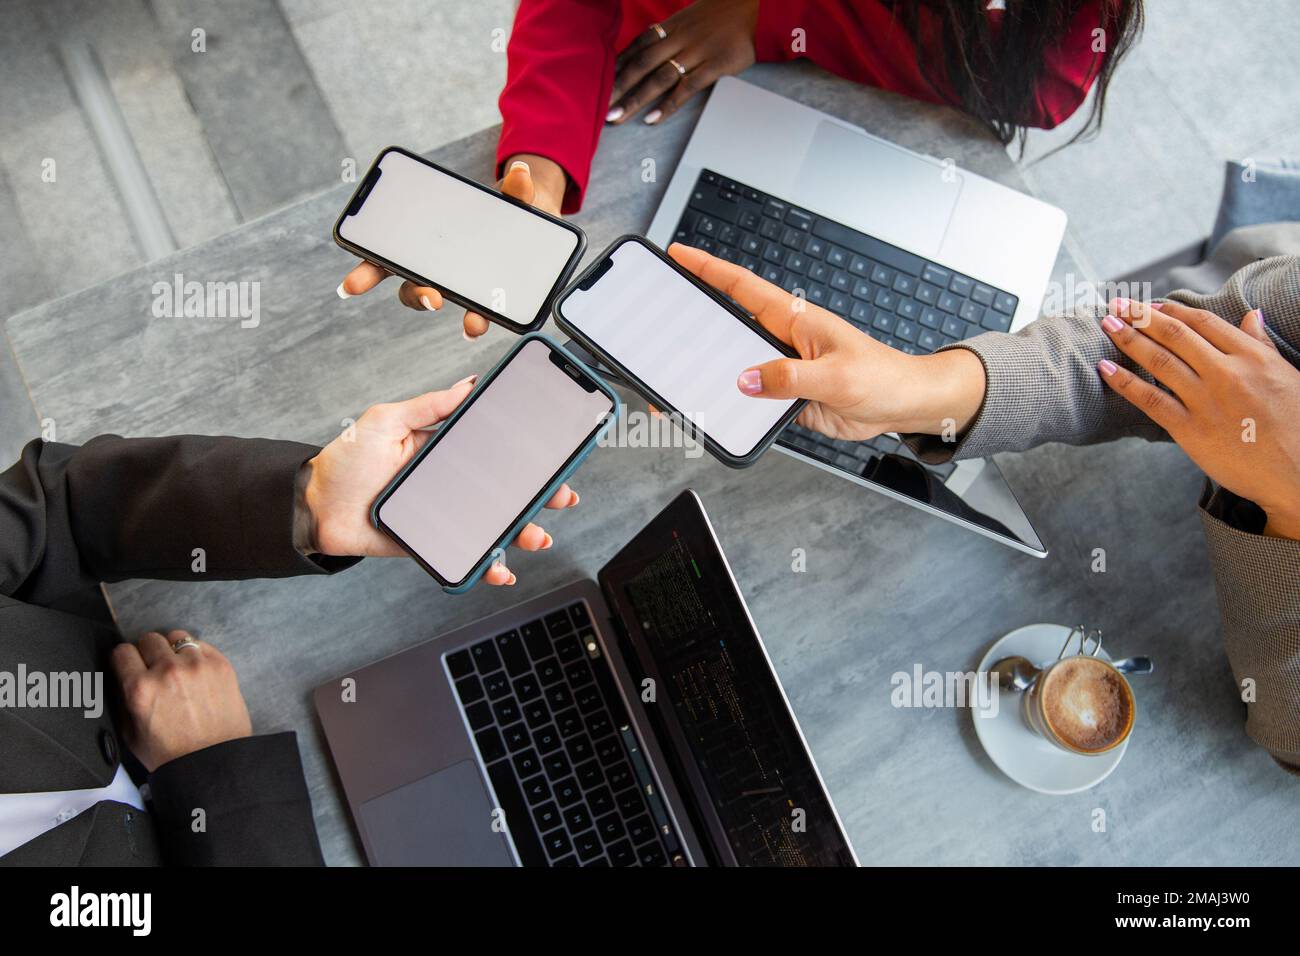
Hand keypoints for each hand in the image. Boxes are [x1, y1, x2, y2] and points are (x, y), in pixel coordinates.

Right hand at [111, 631, 250, 773]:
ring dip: (172, 650)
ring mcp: (197, 665)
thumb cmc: (172, 753)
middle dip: (147, 654)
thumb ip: (122, 700)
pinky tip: (195, 671)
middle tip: (154, 670)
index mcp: (140, 689)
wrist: (213, 760)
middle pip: (149, 639)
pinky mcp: (220, 664)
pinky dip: (195, 653)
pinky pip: (201, 643)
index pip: (122, 652)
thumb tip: (119, 678)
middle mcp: (167, 671)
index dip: (124, 660)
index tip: (129, 665)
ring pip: (176, 637)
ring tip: (176, 668)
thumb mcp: (130, 733)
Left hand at [302, 381, 579, 584]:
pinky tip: (502, 568)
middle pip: (505, 491)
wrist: (313, 508)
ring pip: (494, 526)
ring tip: (536, 536)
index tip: (552, 453)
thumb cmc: (345, 460)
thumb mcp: (386, 420)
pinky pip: (467, 554)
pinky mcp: (432, 543)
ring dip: (522, 532)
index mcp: (443, 450)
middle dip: (539, 496)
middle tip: (562, 496)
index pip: (494, 450)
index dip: (525, 453)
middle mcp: (450, 483)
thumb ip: (429, 405)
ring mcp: (444, 515)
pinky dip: (488, 565)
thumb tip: (468, 384)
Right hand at [336, 160, 563, 339]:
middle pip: (415, 288)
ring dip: (460, 314)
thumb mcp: (509, 198)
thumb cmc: (505, 211)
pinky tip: (479, 328)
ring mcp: (461, 283)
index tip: (350, 288)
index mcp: (426, 243)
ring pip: (448, 303)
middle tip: (432, 299)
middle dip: (418, 296)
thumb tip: (521, 173)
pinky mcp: (487, 297)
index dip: (366, 274)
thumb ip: (514, 189)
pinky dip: (479, 320)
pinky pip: (478, 312)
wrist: (534, 224)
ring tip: (471, 324)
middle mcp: (437, 267)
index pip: (388, 259)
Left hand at [607, 0, 758, 125]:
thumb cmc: (725, 15)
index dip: (618, 65)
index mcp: (672, 25)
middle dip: (619, 86)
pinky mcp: (714, 66)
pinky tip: (652, 119)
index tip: (600, 83)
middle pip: (642, 64)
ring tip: (617, 116)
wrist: (759, 8)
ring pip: (658, 77)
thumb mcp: (692, 17)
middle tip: (601, 106)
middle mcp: (680, 38)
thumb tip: (650, 49)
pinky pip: (686, 88)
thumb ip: (671, 33)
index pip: (638, 46)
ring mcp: (697, 52)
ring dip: (636, 99)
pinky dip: (668, 105)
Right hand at [667, 244, 987, 440]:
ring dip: (708, 369)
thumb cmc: (881, 377)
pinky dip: (730, 402)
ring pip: (734, 365)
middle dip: (693, 317)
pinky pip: (750, 398)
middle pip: (727, 324)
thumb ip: (790, 379)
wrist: (902, 404)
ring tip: (675, 374)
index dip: (708, 268)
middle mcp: (782, 339)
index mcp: (794, 318)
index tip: (678, 255)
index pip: (742, 287)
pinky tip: (713, 407)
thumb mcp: (836, 376)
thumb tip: (747, 379)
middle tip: (659, 315)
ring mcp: (781, 369)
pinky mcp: (785, 396)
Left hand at [1098, 298, 1299, 539]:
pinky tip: (1105, 368)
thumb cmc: (1297, 425)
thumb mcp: (1288, 375)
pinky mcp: (1191, 430)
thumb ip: (1262, 345)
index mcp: (1253, 357)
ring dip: (1129, 340)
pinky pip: (1151, 400)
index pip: (1204, 323)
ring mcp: (1207, 401)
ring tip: (1107, 324)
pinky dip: (1125, 382)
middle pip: (1176, 335)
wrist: (1297, 473)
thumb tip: (1252, 315)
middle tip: (1117, 304)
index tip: (1151, 305)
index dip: (1173, 310)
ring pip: (1160, 362)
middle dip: (1142, 316)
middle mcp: (1227, 374)